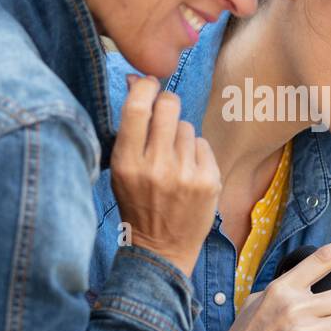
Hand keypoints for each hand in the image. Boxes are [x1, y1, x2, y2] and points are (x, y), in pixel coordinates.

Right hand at [110, 74, 220, 277]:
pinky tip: (187, 173)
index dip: (145, 86)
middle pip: (169, 106)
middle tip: (164, 114)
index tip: (147, 83)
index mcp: (127, 163)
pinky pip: (202, 144)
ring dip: (180, 136)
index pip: (138, 107)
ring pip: (187, 126)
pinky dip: (195, 153)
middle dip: (166, 103)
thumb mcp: (121, 169)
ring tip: (173, 161)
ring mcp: (185, 174)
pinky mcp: (208, 181)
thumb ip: (129, 128)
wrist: (161, 249)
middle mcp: (156, 167)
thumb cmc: (137, 203)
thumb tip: (137, 80)